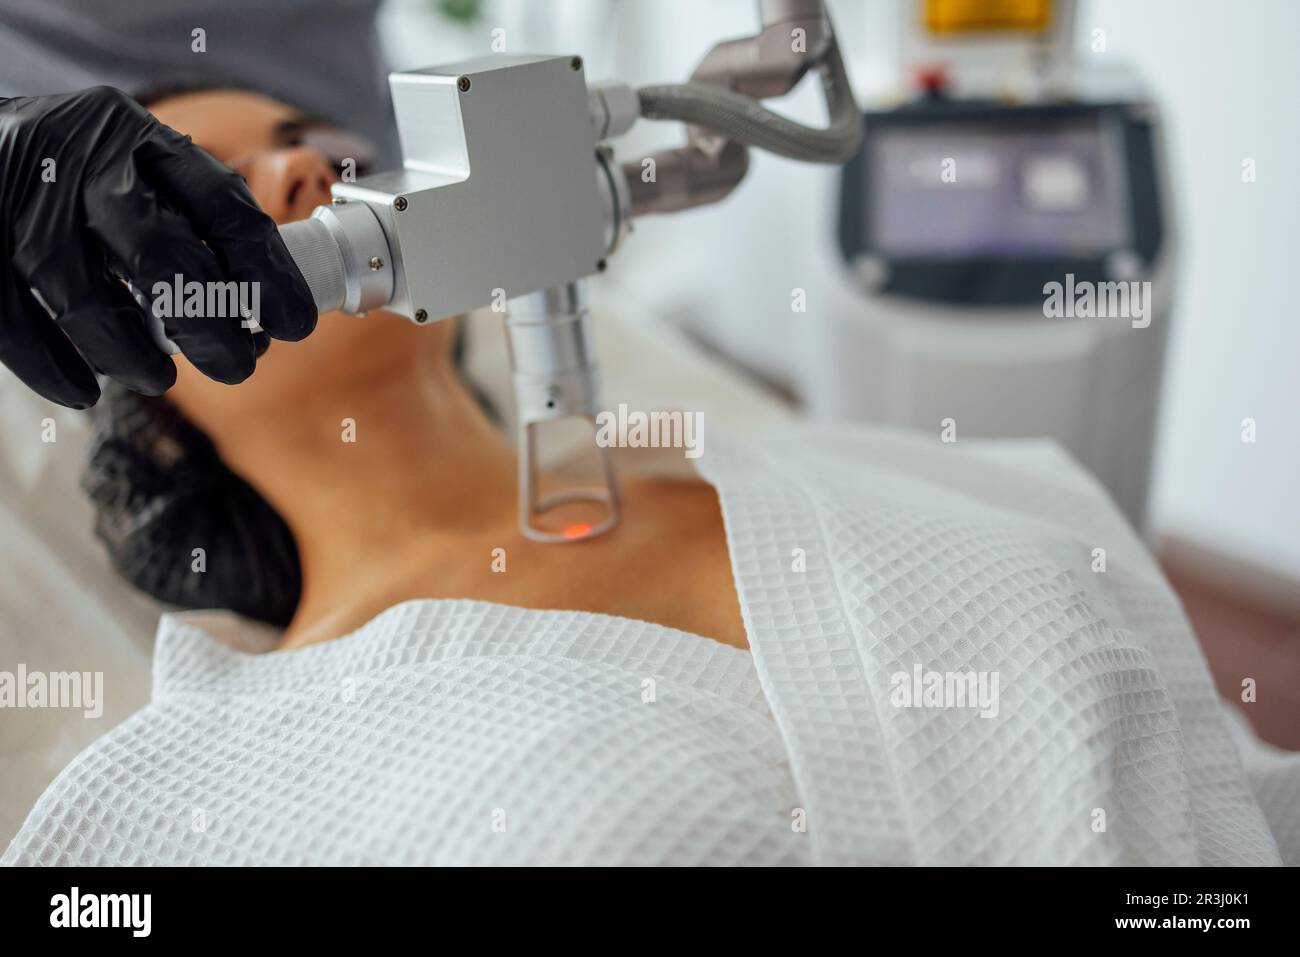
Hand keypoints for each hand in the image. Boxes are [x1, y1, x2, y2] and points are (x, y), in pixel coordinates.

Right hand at [0, 86, 316, 407]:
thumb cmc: (77, 177)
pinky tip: (82, 392)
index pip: (223, 207)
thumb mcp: (138, 172)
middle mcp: (82, 158)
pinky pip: (12, 316)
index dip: (268, 273)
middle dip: (210, 324)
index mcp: (140, 138)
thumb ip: (190, 221)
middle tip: (239, 368)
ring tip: (159, 379)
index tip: (297, 324)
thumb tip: (260, 311)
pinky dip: (51, 364)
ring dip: (128, 352)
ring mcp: (21, 196)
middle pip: (159, 254)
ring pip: (80, 294)